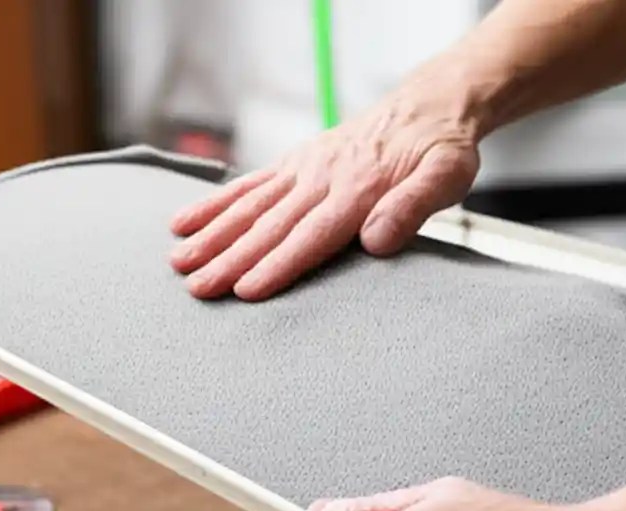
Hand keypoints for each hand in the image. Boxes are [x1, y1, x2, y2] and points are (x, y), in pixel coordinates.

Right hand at [169, 83, 481, 300]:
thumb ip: (412, 207)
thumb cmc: (439, 149)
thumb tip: (378, 240)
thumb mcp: (445, 176)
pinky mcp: (294, 164)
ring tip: (180, 262)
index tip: (247, 288)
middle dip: (231, 259)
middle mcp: (322, 178)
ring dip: (213, 235)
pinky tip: (187, 223)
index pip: (311, 235)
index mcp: (358, 189)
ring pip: (251, 207)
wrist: (427, 106)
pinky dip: (216, 204)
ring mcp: (303, 170)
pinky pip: (249, 186)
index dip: (278, 264)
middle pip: (271, 226)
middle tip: (198, 289)